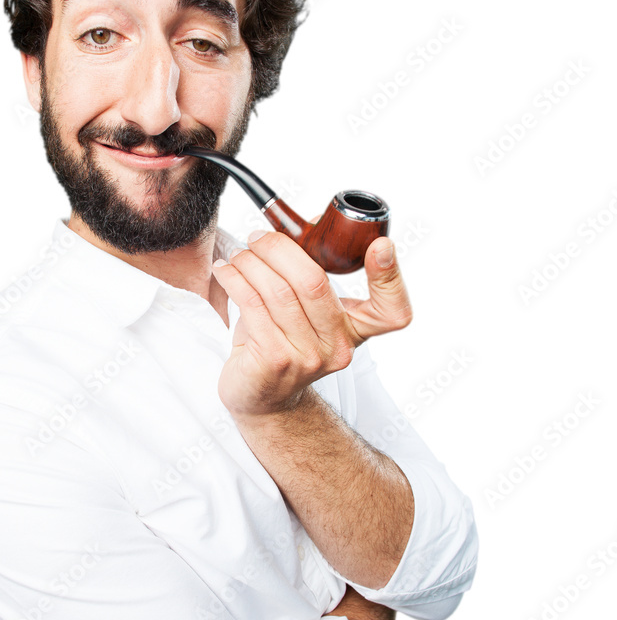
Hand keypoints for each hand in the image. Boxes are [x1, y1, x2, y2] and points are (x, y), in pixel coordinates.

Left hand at [211, 226, 411, 418]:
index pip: (392, 311)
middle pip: (315, 282)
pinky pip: (253, 305)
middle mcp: (338, 346)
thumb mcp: (307, 312)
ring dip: (251, 263)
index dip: (391, 277)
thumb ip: (313, 272)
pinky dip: (236, 280)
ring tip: (239, 255)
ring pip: (278, 291)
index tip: (380, 247)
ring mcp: (308, 357)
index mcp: (356, 330)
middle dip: (280, 249)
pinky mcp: (275, 360)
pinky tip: (226, 272)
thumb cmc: (282, 343)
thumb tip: (313, 223)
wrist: (261, 396)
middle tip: (258, 238)